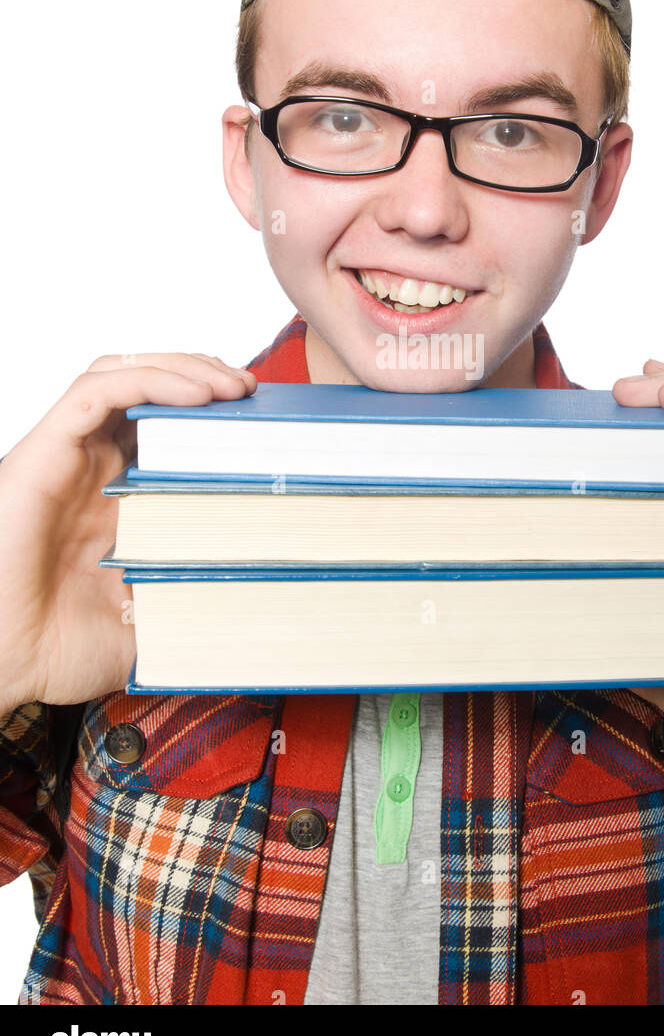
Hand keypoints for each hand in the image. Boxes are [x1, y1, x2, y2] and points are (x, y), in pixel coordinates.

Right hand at [0, 353, 256, 711]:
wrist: (1, 668)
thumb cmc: (58, 649)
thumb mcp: (151, 620)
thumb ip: (193, 599)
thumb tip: (265, 595)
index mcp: (115, 496)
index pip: (165, 427)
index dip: (212, 413)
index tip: (263, 421)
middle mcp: (90, 467)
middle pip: (147, 389)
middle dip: (205, 377)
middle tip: (254, 392)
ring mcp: (65, 457)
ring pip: (122, 374)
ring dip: (182, 367)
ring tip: (232, 384)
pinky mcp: (40, 452)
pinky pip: (93, 392)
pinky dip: (147, 380)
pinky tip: (195, 393)